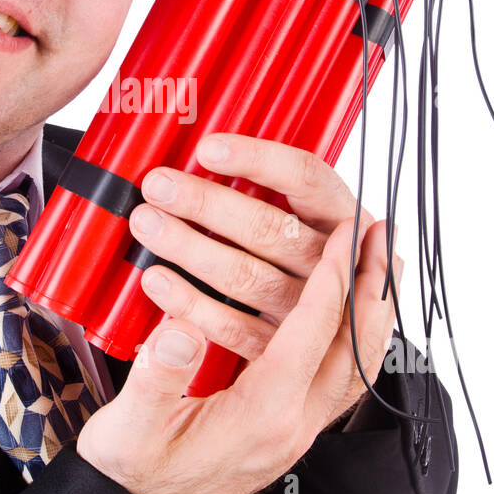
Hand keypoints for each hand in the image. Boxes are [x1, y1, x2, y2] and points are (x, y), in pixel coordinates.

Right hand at [76, 161, 402, 493]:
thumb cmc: (134, 481)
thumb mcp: (126, 430)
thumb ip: (156, 379)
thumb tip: (180, 329)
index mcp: (260, 418)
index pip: (311, 338)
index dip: (331, 282)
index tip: (345, 235)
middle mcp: (291, 425)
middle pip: (355, 349)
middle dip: (372, 287)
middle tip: (383, 234)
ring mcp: (296, 430)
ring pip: (355, 364)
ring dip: (369, 309)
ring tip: (379, 262)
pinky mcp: (288, 429)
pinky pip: (338, 375)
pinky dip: (350, 335)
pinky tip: (347, 310)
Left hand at [128, 133, 401, 397]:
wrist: (342, 331)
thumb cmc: (319, 253)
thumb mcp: (315, 213)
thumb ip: (280, 186)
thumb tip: (212, 147)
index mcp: (345, 216)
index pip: (308, 179)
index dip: (258, 161)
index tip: (209, 149)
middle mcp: (333, 262)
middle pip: (272, 229)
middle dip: (208, 204)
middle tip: (158, 185)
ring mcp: (310, 309)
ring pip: (248, 278)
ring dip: (191, 249)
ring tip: (148, 224)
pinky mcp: (283, 347)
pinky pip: (234, 328)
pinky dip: (191, 304)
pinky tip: (157, 279)